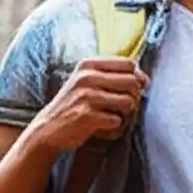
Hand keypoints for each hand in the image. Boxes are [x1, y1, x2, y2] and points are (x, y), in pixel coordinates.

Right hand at [28, 57, 148, 152]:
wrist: (47, 129)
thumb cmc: (74, 104)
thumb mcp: (87, 81)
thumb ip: (114, 76)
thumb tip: (145, 79)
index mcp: (88, 65)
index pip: (128, 64)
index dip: (137, 77)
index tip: (132, 88)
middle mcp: (86, 77)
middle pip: (133, 82)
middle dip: (134, 96)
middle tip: (124, 106)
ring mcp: (86, 96)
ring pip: (129, 102)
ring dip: (126, 113)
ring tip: (114, 116)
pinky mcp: (86, 116)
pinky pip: (117, 120)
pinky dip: (115, 126)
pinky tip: (104, 126)